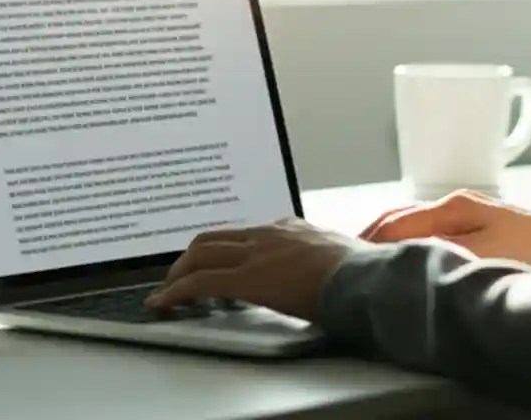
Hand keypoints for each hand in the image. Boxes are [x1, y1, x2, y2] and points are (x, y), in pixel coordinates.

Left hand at [144, 218, 367, 320]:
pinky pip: (201, 281)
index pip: (244, 234)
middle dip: (190, 256)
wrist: (365, 277)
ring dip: (180, 272)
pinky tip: (165, 303)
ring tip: (169, 290)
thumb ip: (321, 259)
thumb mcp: (338, 255)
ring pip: (201, 253)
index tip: (216, 260)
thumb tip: (326, 273)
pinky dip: (177, 292)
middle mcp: (268, 233)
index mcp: (290, 228)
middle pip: (213, 238)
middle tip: (179, 275)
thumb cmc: (362, 272)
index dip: (223, 248)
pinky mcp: (248, 278)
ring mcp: (256, 253)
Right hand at [360, 189, 530, 271]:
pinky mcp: (482, 224)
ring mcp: (469, 212)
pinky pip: (431, 229)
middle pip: (400, 217)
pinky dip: (410, 239)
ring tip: (369, 256)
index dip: (368, 241)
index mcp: (452, 207)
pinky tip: (409, 253)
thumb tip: (402, 253)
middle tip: (346, 256)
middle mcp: (457, 203)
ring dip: (390, 237)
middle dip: (371, 234)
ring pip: (415, 222)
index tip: (347, 259)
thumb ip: (440, 252)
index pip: (395, 223)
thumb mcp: (483, 255)